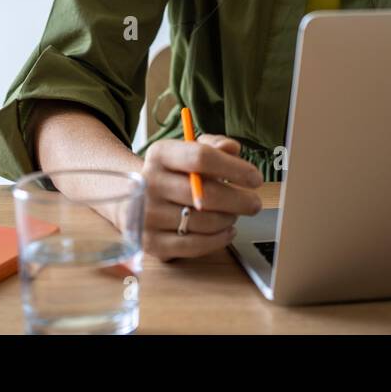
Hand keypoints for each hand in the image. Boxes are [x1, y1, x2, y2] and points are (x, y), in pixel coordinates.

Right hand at [139, 133, 263, 260]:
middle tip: (254, 203)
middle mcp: (149, 183)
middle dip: (239, 201)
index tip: (255, 178)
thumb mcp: (188, 150)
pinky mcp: (150, 242)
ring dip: (228, 219)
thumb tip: (232, 149)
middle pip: (206, 194)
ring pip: (204, 222)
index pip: (201, 157)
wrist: (135, 198)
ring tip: (233, 214)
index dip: (235, 168)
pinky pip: (194, 246)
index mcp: (160, 154)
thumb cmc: (173, 173)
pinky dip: (218, 240)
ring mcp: (147, 215)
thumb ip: (213, 146)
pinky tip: (227, 231)